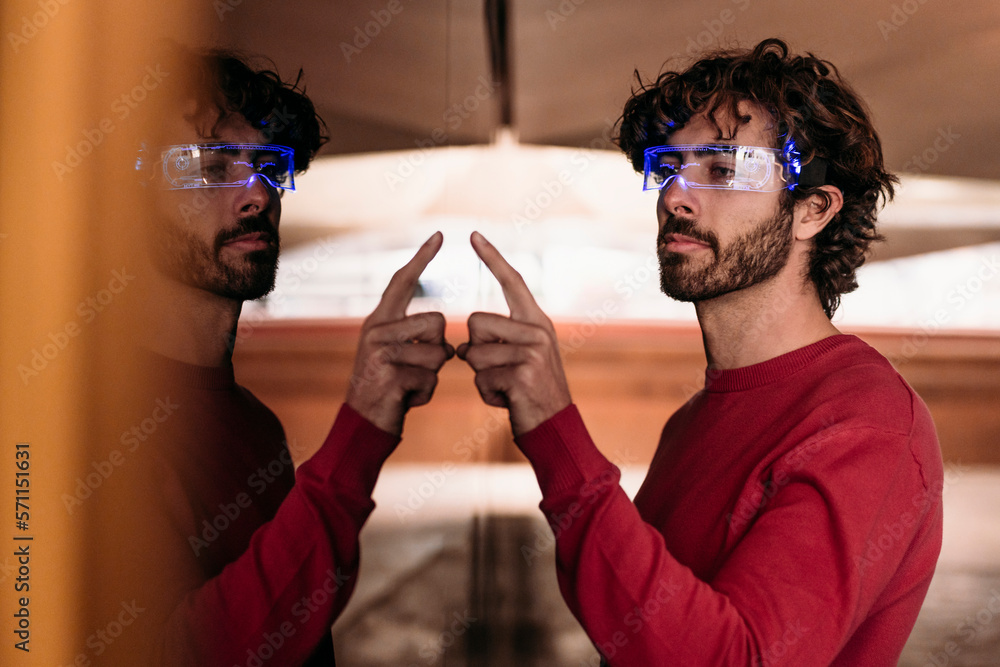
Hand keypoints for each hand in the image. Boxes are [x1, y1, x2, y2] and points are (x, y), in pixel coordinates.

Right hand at [345, 232, 453, 434]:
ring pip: (438, 352)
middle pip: (436, 323)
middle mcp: (376, 330)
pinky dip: (425, 394)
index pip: (403, 281)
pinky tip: (406, 399)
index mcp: (379, 321)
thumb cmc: (389, 390)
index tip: (440, 234)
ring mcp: (380, 351)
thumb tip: (447, 343)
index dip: (422, 258)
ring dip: (432, 375)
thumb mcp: (398, 357)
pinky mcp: (389, 375)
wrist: (363, 423)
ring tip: (409, 384)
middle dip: (438, 350)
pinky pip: (430, 378)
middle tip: (414, 369)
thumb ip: (415, 340)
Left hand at [456, 231, 570, 435]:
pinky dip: (487, 394)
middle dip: (476, 351)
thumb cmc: (529, 395)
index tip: (472, 234)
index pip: (511, 281)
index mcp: (537, 321)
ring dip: (481, 376)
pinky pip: (481, 377)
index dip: (492, 258)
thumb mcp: (518, 360)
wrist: (555, 429)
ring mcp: (532, 351)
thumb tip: (462, 345)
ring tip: (506, 388)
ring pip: (474, 352)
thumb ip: (497, 343)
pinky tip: (509, 401)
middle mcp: (538, 330)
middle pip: (475, 322)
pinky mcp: (522, 373)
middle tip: (502, 372)